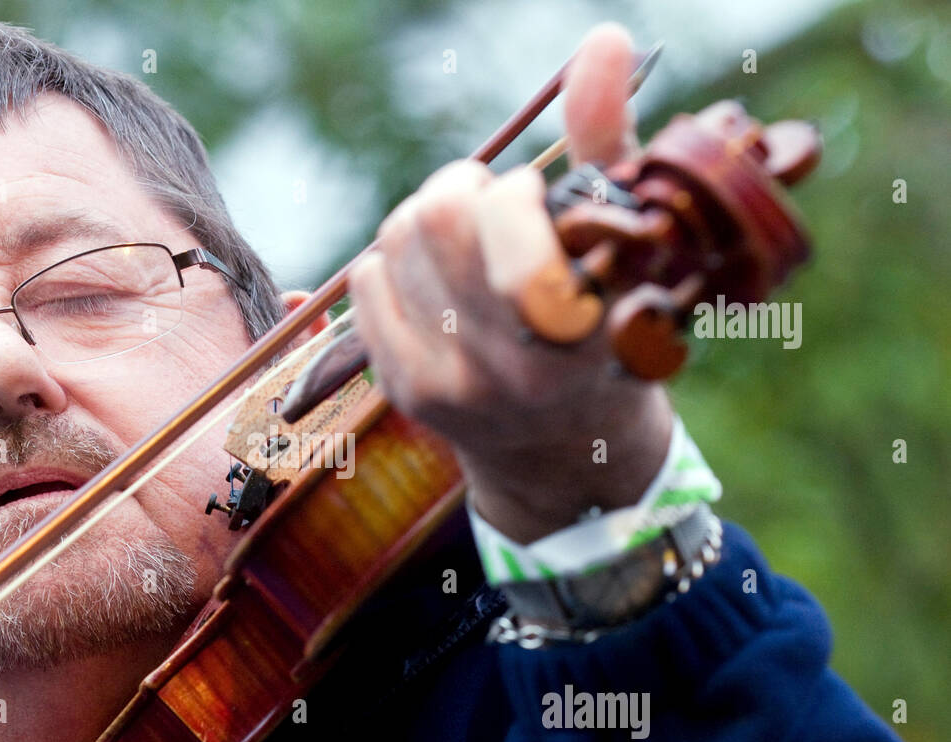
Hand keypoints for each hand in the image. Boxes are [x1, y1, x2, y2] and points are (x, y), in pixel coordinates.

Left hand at [348, 22, 673, 543]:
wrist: (565, 448)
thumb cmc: (609, 325)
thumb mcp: (628, 240)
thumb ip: (610, 140)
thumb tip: (603, 42)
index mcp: (579, 327)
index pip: (502, 216)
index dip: (511, 196)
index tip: (534, 212)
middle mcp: (509, 367)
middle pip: (435, 212)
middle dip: (466, 192)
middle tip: (496, 217)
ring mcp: (447, 386)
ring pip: (395, 238)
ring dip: (430, 225)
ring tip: (471, 254)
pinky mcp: (402, 392)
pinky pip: (364, 281)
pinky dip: (395, 267)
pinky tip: (439, 291)